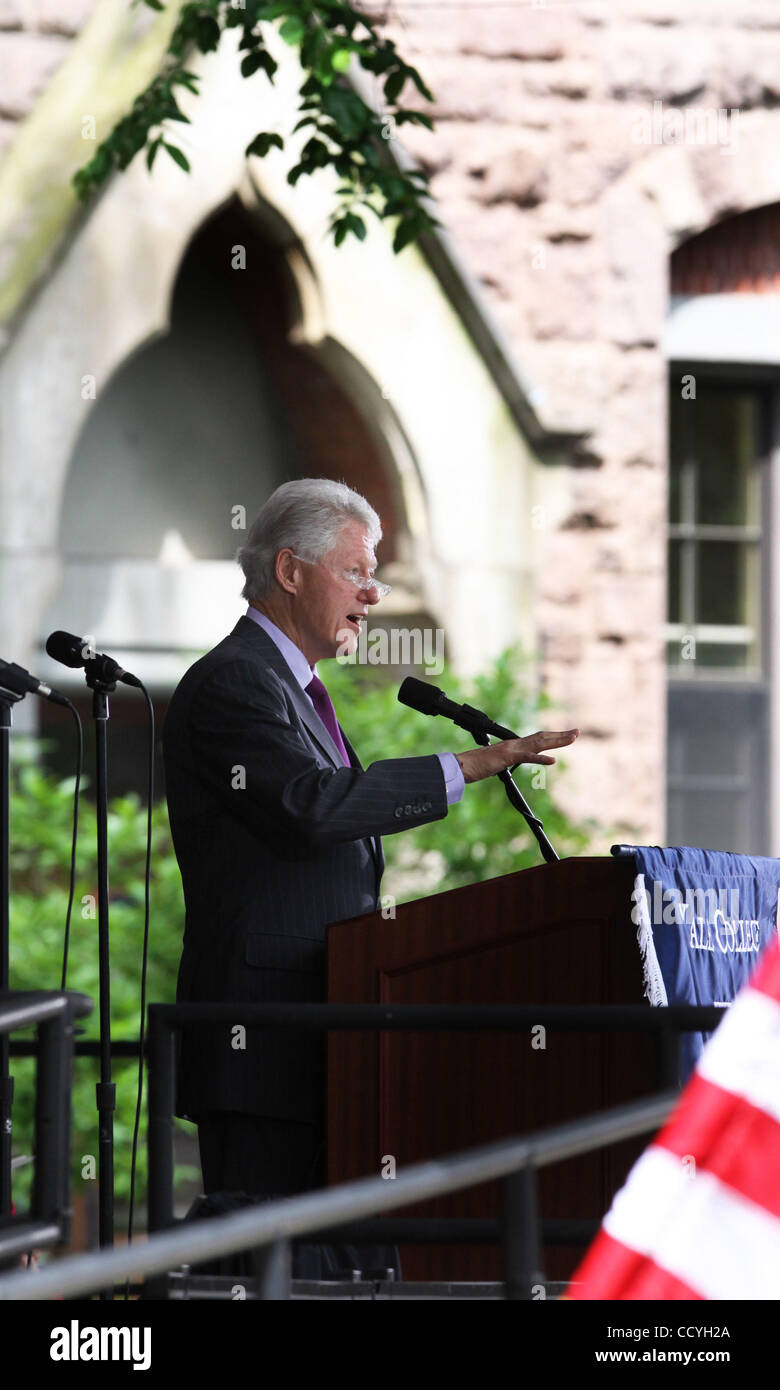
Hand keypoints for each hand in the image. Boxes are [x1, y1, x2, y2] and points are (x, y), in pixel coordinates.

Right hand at [455, 729, 578, 784]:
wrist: (461, 765)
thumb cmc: (474, 766)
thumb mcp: (494, 764)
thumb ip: (503, 763)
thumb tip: (506, 765)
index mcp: (512, 746)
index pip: (536, 738)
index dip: (552, 736)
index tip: (565, 735)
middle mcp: (513, 744)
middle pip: (541, 737)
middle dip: (560, 735)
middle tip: (577, 732)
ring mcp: (510, 750)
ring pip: (538, 743)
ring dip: (557, 741)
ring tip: (572, 739)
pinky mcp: (506, 757)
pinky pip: (526, 757)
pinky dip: (540, 758)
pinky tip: (553, 760)